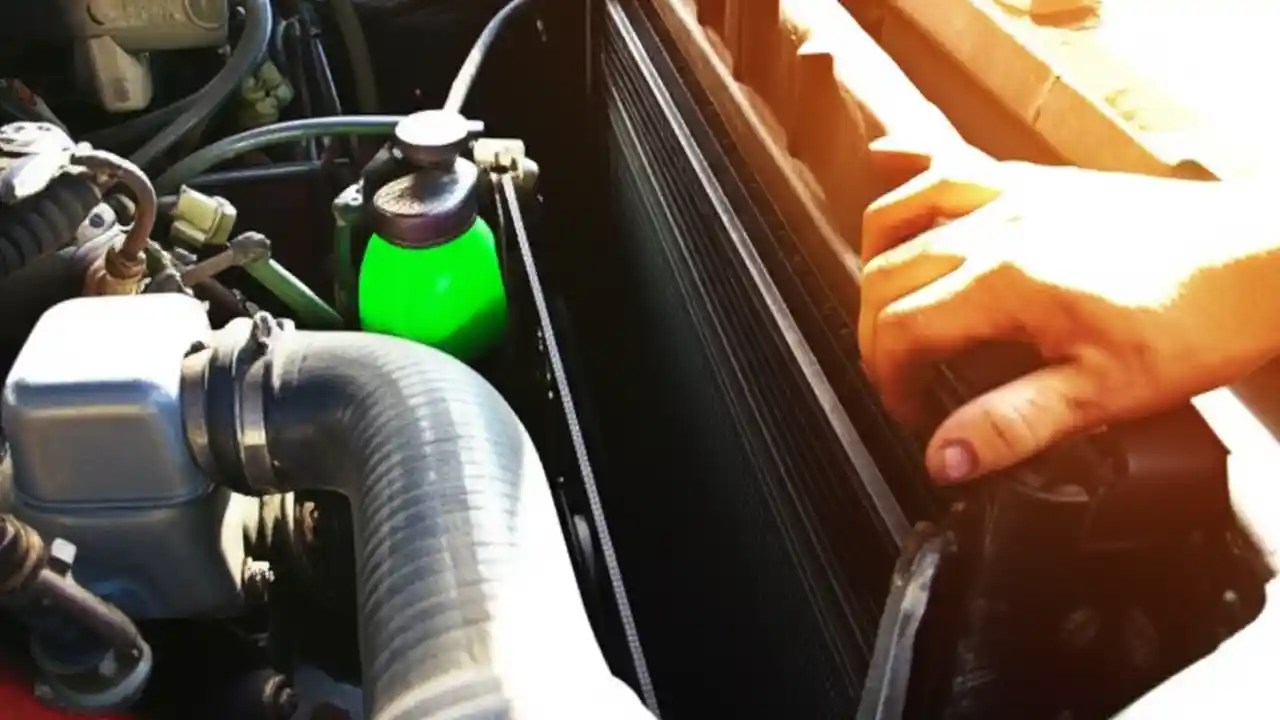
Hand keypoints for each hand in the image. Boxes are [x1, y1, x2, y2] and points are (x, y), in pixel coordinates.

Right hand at [858, 142, 1279, 483]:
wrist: (1259, 259)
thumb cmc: (1196, 319)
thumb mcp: (1105, 392)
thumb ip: (1014, 425)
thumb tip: (945, 456)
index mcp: (1003, 281)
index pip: (899, 329)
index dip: (889, 379)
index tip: (911, 410)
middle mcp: (995, 226)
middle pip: (887, 275)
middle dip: (874, 333)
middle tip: (899, 376)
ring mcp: (1012, 195)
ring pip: (901, 212)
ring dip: (876, 258)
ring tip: (881, 300)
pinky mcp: (1036, 183)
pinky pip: (950, 164)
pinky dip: (910, 172)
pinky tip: (893, 171)